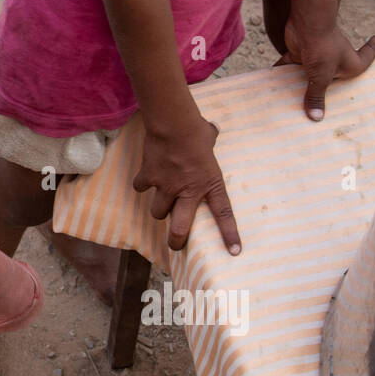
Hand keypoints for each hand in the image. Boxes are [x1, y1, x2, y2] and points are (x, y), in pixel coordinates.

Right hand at [133, 115, 241, 254]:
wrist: (172, 123)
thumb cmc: (195, 129)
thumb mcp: (209, 138)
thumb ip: (210, 141)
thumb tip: (211, 131)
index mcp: (210, 183)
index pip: (224, 213)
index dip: (230, 234)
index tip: (234, 252)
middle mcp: (188, 191)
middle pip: (180, 228)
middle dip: (176, 241)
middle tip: (175, 245)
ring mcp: (166, 186)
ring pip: (157, 212)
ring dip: (159, 208)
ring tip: (162, 199)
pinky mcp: (149, 177)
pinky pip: (141, 188)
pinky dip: (142, 184)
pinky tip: (145, 177)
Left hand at [282, 0, 374, 120]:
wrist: (306, 24)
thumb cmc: (322, 48)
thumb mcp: (322, 77)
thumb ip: (317, 96)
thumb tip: (316, 118)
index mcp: (351, 64)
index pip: (368, 57)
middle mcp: (336, 61)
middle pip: (334, 77)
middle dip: (328, 90)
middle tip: (324, 109)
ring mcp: (317, 57)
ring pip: (310, 74)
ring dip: (301, 86)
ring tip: (294, 106)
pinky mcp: (300, 53)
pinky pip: (289, 67)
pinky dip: (281, 75)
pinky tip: (272, 89)